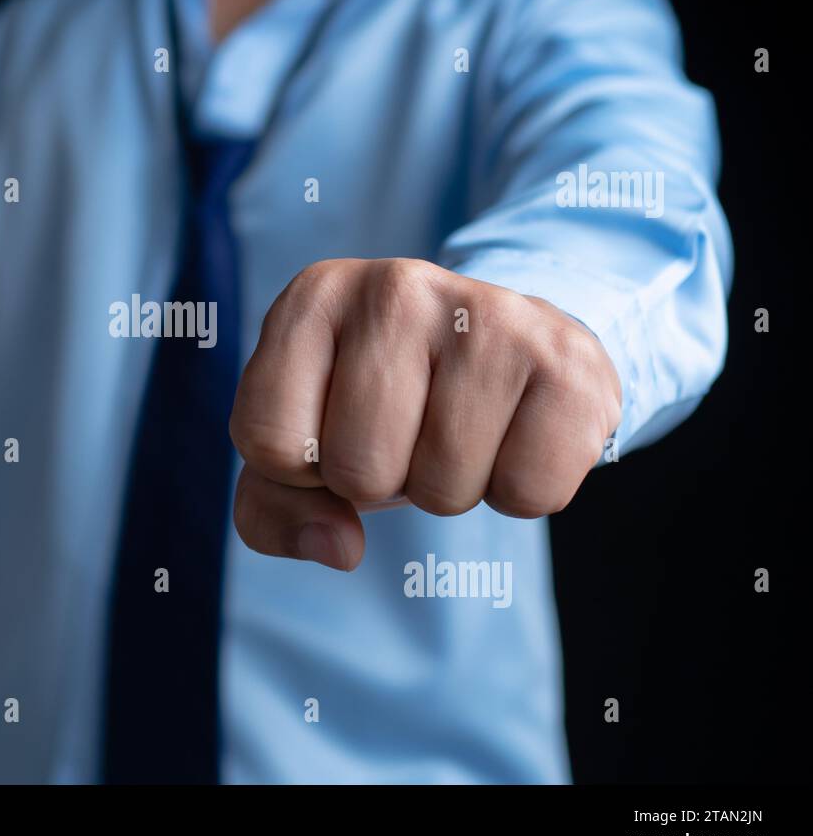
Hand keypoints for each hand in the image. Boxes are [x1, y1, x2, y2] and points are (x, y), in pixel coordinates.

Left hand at [228, 258, 621, 570]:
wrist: (508, 347)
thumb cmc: (384, 403)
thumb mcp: (303, 445)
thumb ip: (272, 510)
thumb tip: (339, 547)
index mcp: (314, 299)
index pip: (268, 440)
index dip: (300, 470)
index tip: (332, 430)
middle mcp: (395, 288)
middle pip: (356, 469)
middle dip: (381, 481)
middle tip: (408, 433)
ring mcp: (489, 314)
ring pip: (442, 488)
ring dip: (449, 487)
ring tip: (459, 427)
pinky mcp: (566, 360)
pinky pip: (526, 493)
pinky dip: (518, 490)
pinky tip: (515, 431)